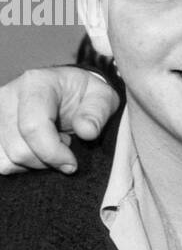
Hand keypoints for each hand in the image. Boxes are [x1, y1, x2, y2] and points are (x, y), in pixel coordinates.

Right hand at [0, 66, 118, 173]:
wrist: (68, 92)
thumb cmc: (85, 95)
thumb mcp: (102, 98)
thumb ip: (97, 114)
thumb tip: (87, 131)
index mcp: (36, 84)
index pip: (33, 126)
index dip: (53, 153)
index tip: (72, 164)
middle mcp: (8, 96)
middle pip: (17, 148)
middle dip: (46, 160)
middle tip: (64, 145)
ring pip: (6, 160)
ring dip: (32, 164)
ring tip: (49, 145)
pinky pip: (1, 163)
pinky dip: (19, 166)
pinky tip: (35, 151)